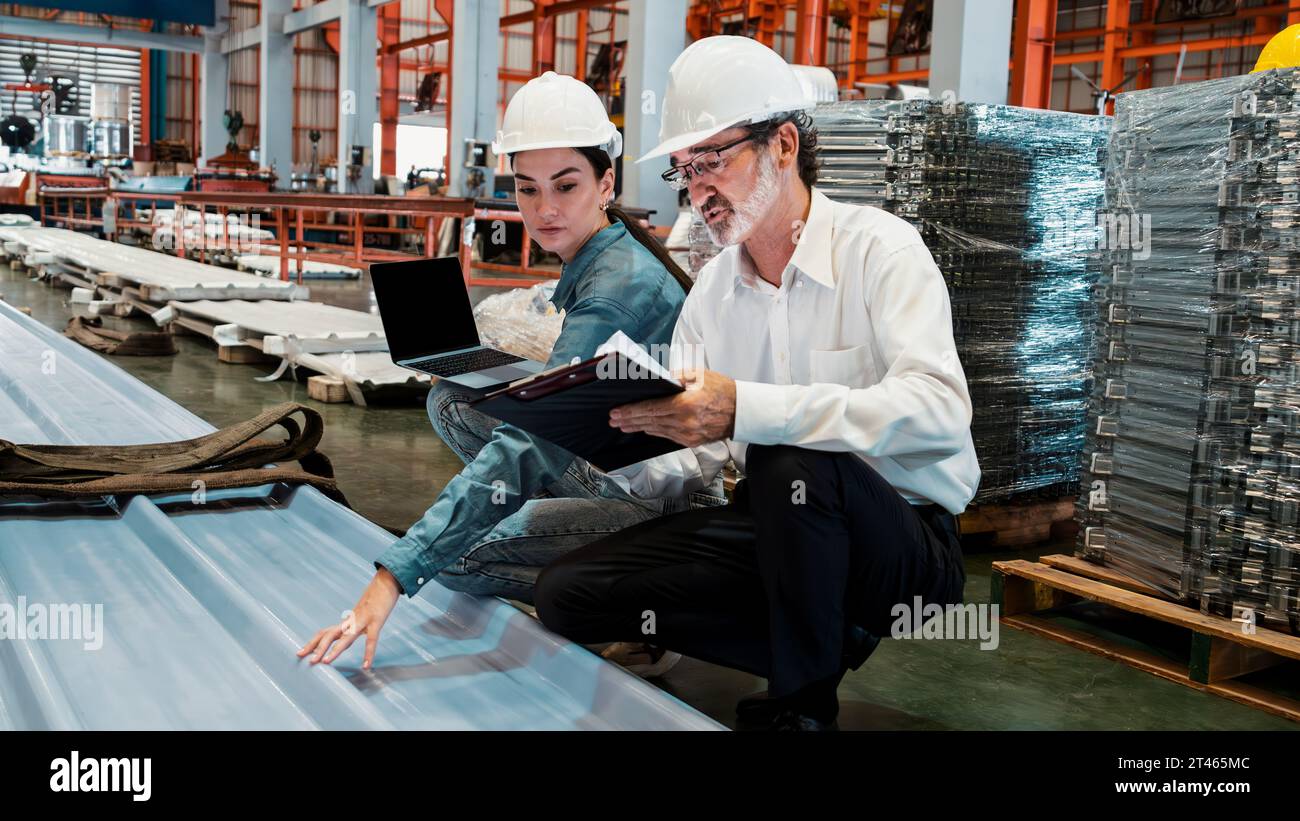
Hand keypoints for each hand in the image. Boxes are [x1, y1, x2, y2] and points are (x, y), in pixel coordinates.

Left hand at [297, 567, 401, 669]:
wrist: (386, 582)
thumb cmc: (375, 599)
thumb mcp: (362, 613)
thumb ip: (354, 623)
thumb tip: (347, 633)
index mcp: (347, 621)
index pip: (325, 632)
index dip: (312, 643)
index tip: (301, 653)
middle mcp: (351, 620)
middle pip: (330, 634)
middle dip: (319, 648)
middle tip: (309, 661)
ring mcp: (363, 620)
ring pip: (347, 636)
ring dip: (335, 649)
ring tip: (326, 662)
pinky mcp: (376, 621)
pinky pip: (371, 639)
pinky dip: (369, 653)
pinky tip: (366, 665)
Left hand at [609, 369, 735, 447]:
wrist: (741, 411)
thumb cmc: (722, 390)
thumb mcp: (698, 375)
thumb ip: (675, 377)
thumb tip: (656, 380)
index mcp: (685, 404)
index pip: (651, 408)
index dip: (631, 411)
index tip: (617, 411)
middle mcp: (685, 422)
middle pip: (650, 421)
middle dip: (629, 420)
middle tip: (614, 419)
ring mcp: (688, 434)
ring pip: (656, 431)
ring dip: (638, 427)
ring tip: (624, 425)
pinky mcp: (691, 441)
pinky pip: (667, 436)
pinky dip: (654, 431)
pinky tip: (645, 429)